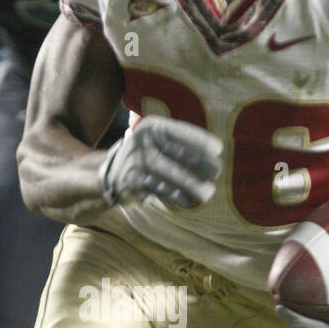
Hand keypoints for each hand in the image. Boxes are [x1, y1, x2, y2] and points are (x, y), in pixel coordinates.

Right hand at [100, 115, 222, 208]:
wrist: (109, 175)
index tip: (219, 150)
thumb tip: (215, 150)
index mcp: (152, 126)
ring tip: (208, 192)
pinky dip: (178, 196)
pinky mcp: (134, 182)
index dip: (202, 141)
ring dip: (193, 185)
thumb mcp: (154, 138)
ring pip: (172, 174)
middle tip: (218, 172)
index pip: (182, 132)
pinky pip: (162, 190)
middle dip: (202, 164)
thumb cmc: (144, 155)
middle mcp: (144, 142)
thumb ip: (178, 138)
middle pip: (179, 153)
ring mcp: (137, 162)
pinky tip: (190, 201)